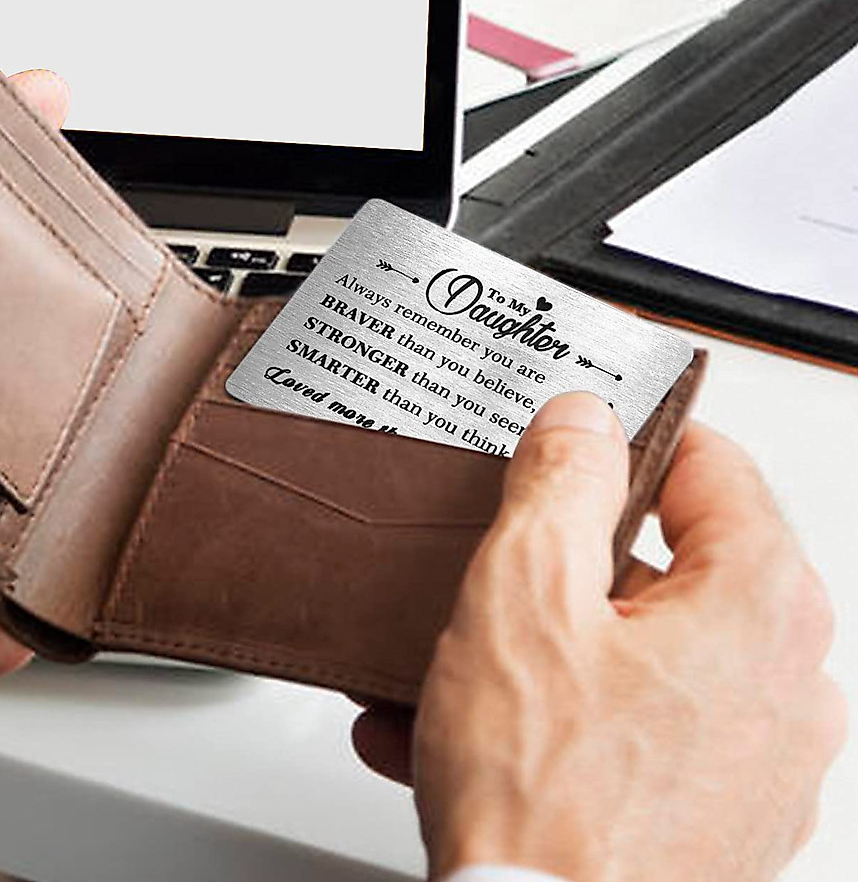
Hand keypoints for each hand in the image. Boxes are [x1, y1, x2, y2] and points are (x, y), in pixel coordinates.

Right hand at [352, 392, 845, 881]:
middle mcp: (784, 683)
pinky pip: (630, 728)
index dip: (627, 440)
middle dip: (565, 561)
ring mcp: (754, 759)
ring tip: (453, 661)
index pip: (711, 465)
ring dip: (542, 647)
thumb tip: (584, 420)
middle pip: (669, 563)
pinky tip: (465, 728)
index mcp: (762, 606)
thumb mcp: (524, 590)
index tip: (570, 445)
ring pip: (637, 652)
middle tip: (497, 565)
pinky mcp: (713, 816)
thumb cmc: (546, 801)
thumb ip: (560, 480)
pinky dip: (555, 715)